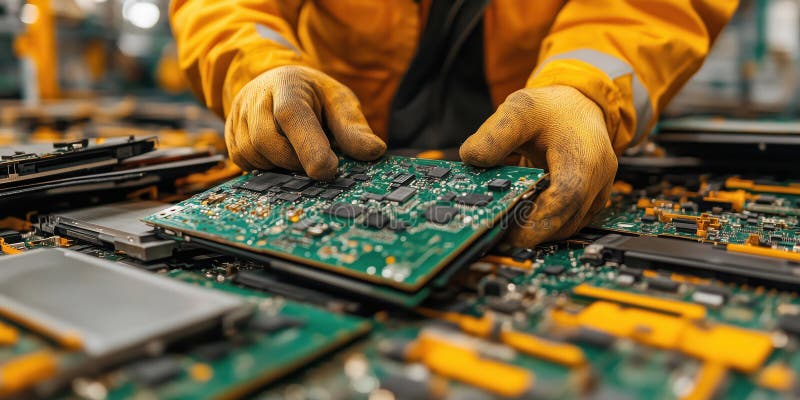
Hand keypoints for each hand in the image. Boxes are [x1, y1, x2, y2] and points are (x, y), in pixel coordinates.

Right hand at [225, 65, 386, 179]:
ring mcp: (238, 115)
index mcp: (287, 85)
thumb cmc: (314, 96)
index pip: (291, 115)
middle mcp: (256, 98)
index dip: (309, 147)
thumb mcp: (339, 101)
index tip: (328, 170)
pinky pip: (243, 162)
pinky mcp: (230, 134)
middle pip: (266, 141)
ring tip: (298, 155)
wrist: (278, 84)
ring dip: (279, 165)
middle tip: (317, 164)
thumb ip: (353, 126)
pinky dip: (265, 167)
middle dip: (294, 161)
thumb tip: (374, 151)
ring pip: (252, 155)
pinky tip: (281, 157)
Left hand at [460, 85, 617, 246]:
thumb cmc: (552, 110)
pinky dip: (543, 225)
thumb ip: (494, 133)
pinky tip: (519, 218)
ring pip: (566, 227)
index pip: (567, 196)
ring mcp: (596, 195)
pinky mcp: (588, 204)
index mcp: (585, 154)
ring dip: (536, 230)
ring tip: (502, 224)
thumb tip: (471, 158)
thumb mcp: (519, 109)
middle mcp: (597, 179)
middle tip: (494, 234)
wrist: (577, 110)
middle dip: (530, 231)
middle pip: (566, 220)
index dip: (538, 218)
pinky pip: (566, 222)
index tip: (507, 229)